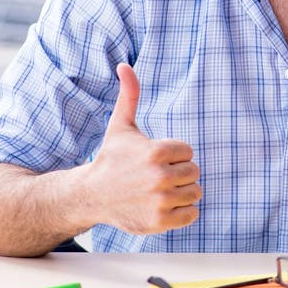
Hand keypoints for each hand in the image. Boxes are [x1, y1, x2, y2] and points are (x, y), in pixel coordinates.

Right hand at [86, 63, 201, 234]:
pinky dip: (182, 212)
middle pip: (194, 172)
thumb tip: (124, 65)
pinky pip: (191, 214)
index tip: (154, 159)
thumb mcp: (121, 125)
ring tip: (158, 190)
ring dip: (181, 192)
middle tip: (155, 175)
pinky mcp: (160, 222)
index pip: (188, 152)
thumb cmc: (111, 158)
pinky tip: (162, 204)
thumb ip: (130, 94)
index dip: (174, 154)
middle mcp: (160, 177)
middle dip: (178, 173)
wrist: (91, 195)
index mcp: (157, 151)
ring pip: (195, 193)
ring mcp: (161, 201)